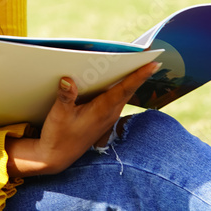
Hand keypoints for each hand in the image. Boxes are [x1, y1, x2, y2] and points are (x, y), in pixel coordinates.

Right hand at [5, 61, 160, 176]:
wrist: (57, 157)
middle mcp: (109, 113)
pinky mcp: (103, 116)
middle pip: (128, 88)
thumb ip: (65, 97)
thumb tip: (68, 79)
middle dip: (138, 71)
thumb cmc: (58, 137)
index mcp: (102, 111)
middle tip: (149, 53)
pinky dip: (119, 85)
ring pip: (122, 92)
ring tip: (135, 59)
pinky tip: (114, 75)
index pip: (125, 89)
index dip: (139, 76)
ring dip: (129, 77)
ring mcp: (108, 115)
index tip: (153, 64)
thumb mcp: (59, 115)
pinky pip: (116, 97)